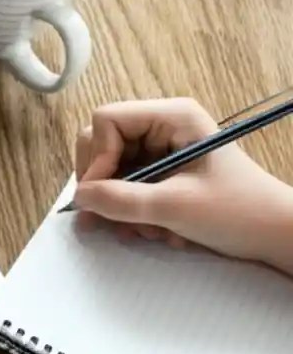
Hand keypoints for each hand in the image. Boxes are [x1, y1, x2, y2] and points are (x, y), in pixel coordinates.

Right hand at [73, 98, 292, 274]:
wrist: (278, 236)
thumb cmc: (241, 212)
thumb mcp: (176, 207)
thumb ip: (122, 201)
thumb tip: (80, 198)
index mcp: (172, 117)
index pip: (107, 121)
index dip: (97, 157)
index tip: (99, 193)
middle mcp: (163, 127)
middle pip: (103, 143)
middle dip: (104, 183)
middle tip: (110, 216)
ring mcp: (162, 149)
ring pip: (112, 169)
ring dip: (119, 204)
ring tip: (144, 229)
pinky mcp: (163, 172)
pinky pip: (126, 186)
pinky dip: (131, 211)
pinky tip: (153, 230)